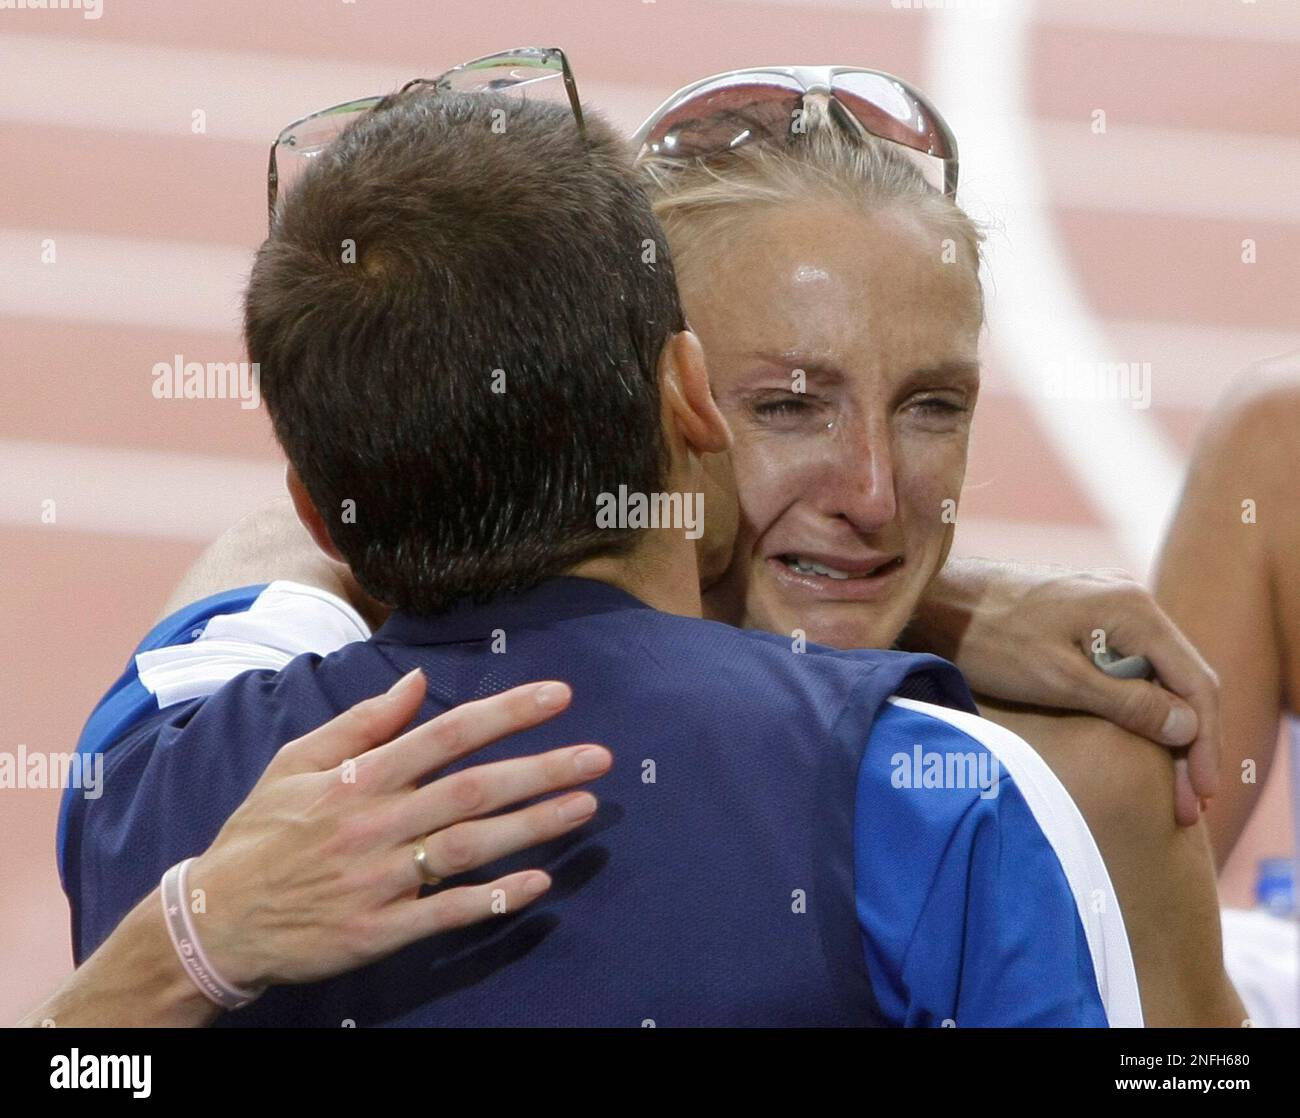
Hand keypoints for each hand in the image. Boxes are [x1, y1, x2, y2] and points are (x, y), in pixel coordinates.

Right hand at [186, 671, 609, 988]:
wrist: (215, 920)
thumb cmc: (262, 833)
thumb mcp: (296, 763)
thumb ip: (360, 722)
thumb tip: (416, 680)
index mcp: (359, 778)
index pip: (446, 734)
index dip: (506, 713)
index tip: (560, 696)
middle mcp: (376, 823)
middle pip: (472, 790)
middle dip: (541, 769)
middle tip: (600, 756)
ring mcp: (380, 879)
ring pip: (469, 846)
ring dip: (532, 826)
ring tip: (586, 807)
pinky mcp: (379, 930)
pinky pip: (447, 913)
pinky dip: (494, 898)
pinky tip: (539, 882)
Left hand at [909, 558, 1219, 825]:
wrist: (934, 600)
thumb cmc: (987, 638)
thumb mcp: (1057, 679)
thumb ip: (1125, 701)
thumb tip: (1187, 727)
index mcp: (1133, 610)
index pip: (1194, 683)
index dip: (1203, 743)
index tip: (1200, 794)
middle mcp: (1130, 600)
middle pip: (1182, 679)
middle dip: (1190, 742)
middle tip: (1189, 804)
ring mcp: (1108, 605)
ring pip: (1157, 674)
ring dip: (1165, 726)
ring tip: (1169, 782)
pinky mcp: (1085, 616)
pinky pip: (1129, 663)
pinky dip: (1138, 703)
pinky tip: (1138, 739)